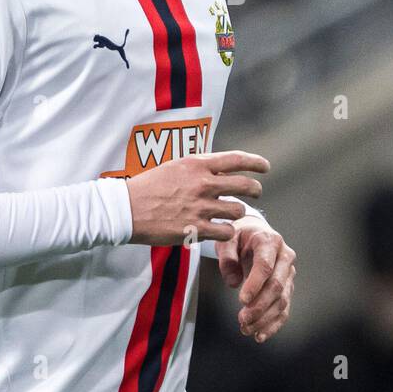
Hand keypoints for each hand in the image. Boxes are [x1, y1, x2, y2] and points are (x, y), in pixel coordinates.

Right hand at [125, 150, 267, 245]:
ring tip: (231, 215)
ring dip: (237, 213)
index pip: (236, 159)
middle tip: (256, 193)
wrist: (127, 209)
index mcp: (197, 165)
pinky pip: (226, 232)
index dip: (256, 162)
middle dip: (255, 190)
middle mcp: (203, 184)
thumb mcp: (175, 167)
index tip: (265, 167)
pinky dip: (226, 232)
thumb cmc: (148, 186)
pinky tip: (220, 231)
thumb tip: (220, 169)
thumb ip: (199, 168)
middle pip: (245, 185)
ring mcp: (200, 207)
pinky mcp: (195, 229)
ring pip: (238, 210)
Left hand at [216, 218, 294, 343]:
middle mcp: (284, 256)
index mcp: (269, 241)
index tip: (242, 300)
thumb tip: (233, 282)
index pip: (266, 265)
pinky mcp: (288, 287)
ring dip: (265, 318)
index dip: (255, 284)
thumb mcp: (227, 238)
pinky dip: (273, 324)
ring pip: (282, 300)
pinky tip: (260, 335)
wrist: (255, 233)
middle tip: (242, 319)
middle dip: (260, 306)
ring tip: (246, 329)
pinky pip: (284, 309)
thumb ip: (227, 256)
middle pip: (277, 285)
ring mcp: (288, 273)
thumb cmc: (240, 236)